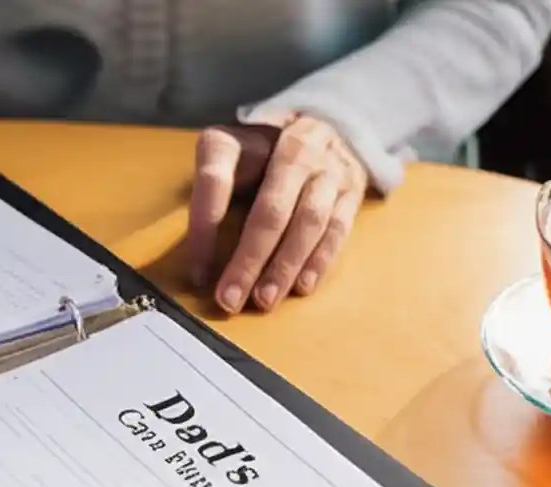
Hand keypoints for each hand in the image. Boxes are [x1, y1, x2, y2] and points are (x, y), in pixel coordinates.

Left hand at [185, 111, 367, 313]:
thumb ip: (210, 200)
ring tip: (264, 300)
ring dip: (285, 266)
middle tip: (230, 299)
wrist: (321, 122)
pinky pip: (337, 228)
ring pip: (309, 220)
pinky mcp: (353, 188)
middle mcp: (293, 144)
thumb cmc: (257, 154)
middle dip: (249, 259)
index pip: (216, 181)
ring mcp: (328, 166)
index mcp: (243, 138)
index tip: (196, 273)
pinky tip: (301, 287)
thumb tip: (200, 266)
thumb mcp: (223, 160)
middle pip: (270, 208)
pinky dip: (318, 261)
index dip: (203, 228)